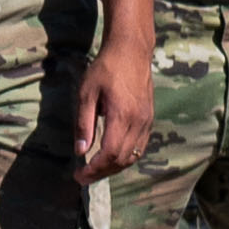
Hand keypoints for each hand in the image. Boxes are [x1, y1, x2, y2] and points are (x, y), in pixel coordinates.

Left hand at [74, 38, 153, 184]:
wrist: (131, 51)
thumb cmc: (105, 69)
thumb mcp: (87, 93)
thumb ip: (84, 122)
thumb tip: (80, 151)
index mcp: (122, 116)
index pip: (109, 154)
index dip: (94, 169)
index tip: (78, 175)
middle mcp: (138, 122)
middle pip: (121, 160)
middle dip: (101, 173)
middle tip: (83, 177)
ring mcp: (147, 121)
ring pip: (132, 156)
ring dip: (114, 168)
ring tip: (95, 170)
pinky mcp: (149, 119)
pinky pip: (139, 147)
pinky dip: (125, 158)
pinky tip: (111, 158)